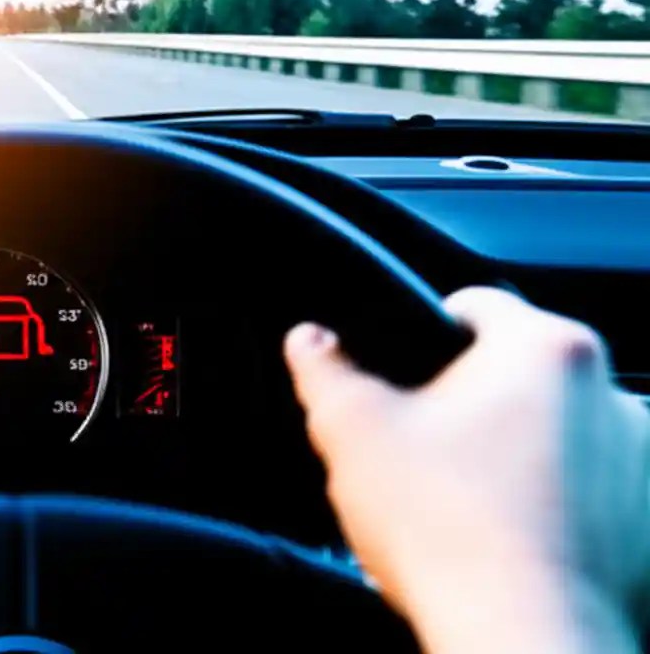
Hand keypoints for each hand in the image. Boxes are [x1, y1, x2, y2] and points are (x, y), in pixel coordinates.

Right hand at [285, 287, 648, 653]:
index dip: (422, 337)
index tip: (403, 382)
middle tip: (423, 455)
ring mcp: (641, 460)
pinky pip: (589, 494)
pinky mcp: (647, 522)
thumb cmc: (446, 533)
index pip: (473, 306)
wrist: (521, 637)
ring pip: (556, 434)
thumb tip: (310, 341)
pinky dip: (552, 506)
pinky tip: (506, 539)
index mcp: (544, 348)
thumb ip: (324, 370)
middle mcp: (612, 392)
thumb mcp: (352, 432)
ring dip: (515, 455)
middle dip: (469, 405)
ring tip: (465, 506)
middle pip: (517, 375)